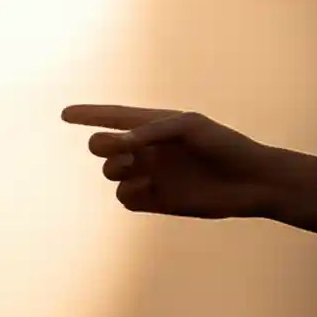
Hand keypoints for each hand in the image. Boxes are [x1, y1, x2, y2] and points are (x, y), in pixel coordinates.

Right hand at [62, 104, 276, 218]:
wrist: (251, 181)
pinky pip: (125, 199)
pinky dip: (129, 194)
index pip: (113, 117)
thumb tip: (118, 143)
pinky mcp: (157, 202)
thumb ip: (150, 131)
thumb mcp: (188, 126)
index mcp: (154, 125)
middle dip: (102, 145)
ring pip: (111, 174)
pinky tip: (150, 189)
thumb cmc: (223, 145)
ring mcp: (150, 176)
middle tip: (117, 148)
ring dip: (118, 170)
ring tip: (142, 170)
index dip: (88, 115)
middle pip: (103, 146)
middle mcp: (147, 150)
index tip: (65, 114)